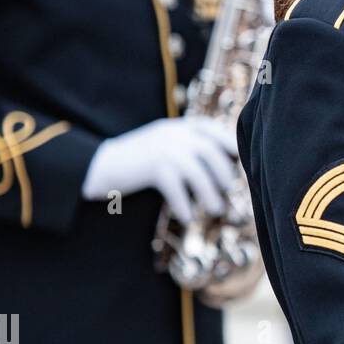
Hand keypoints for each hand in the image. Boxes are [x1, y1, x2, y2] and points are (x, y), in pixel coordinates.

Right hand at [81, 116, 237, 221]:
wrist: (101, 164)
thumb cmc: (142, 160)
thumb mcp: (168, 143)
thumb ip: (193, 147)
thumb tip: (229, 168)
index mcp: (182, 126)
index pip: (215, 131)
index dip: (231, 146)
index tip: (242, 163)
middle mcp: (175, 133)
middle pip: (211, 152)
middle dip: (225, 174)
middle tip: (230, 192)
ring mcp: (163, 148)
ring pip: (197, 172)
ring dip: (210, 194)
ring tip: (217, 210)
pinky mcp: (152, 166)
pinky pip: (176, 188)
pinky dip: (184, 205)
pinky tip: (188, 217)